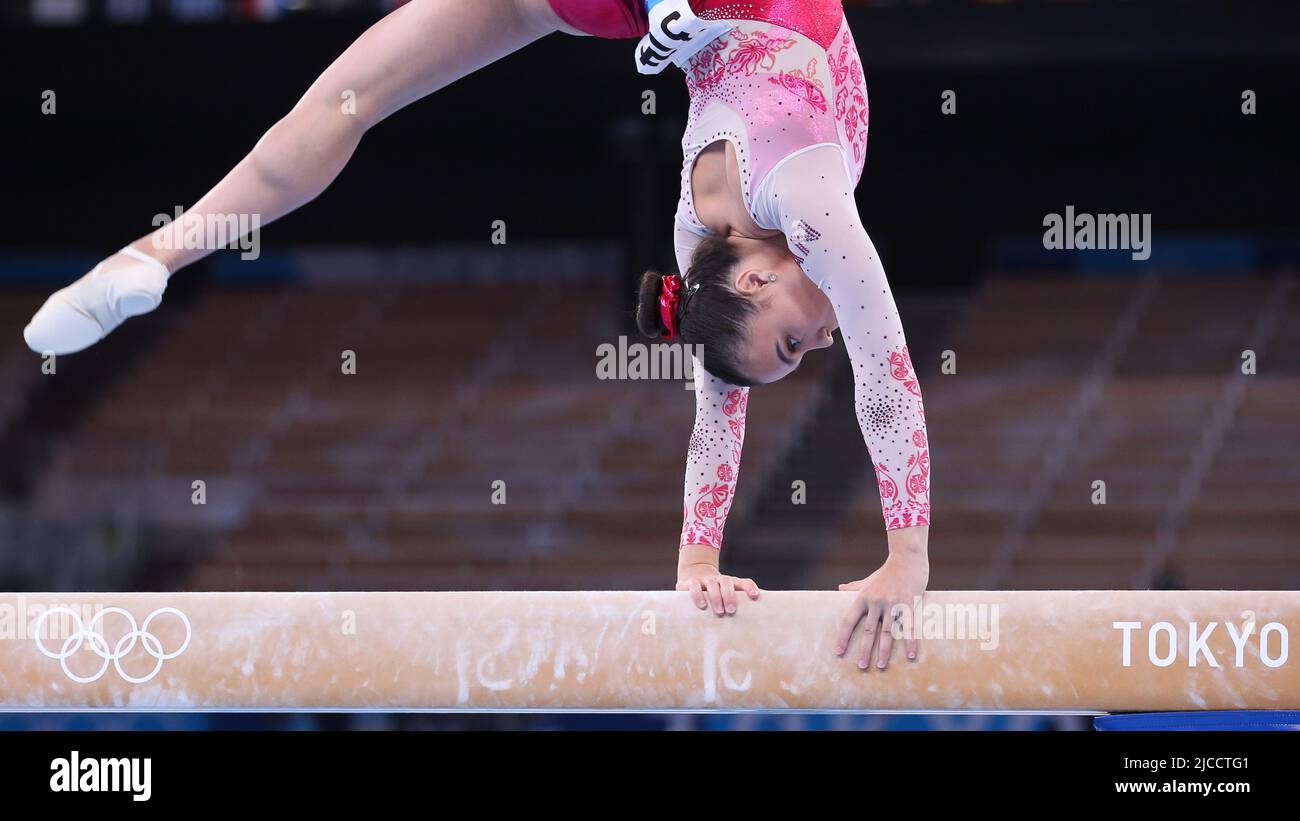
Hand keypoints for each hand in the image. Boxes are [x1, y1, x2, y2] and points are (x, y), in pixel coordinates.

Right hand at [676, 551, 760, 615]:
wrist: (694, 571)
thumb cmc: (716, 589)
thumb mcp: (728, 592)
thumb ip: (742, 599)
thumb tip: (765, 604)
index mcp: (731, 582)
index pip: (743, 581)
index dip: (749, 587)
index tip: (755, 596)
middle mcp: (719, 579)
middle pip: (727, 582)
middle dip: (730, 596)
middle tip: (731, 611)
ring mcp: (705, 579)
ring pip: (712, 584)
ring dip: (716, 598)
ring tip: (719, 611)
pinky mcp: (691, 582)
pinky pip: (694, 585)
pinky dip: (698, 595)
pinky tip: (702, 605)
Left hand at [833, 547, 928, 669]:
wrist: (907, 558)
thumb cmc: (887, 571)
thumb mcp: (869, 579)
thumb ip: (855, 587)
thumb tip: (839, 588)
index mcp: (864, 597)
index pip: (850, 620)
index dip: (843, 636)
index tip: (839, 652)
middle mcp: (876, 602)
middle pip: (868, 630)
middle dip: (864, 650)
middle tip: (861, 666)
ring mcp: (893, 604)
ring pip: (887, 631)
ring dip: (884, 651)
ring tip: (880, 665)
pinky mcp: (909, 604)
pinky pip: (909, 626)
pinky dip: (910, 641)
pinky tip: (911, 655)